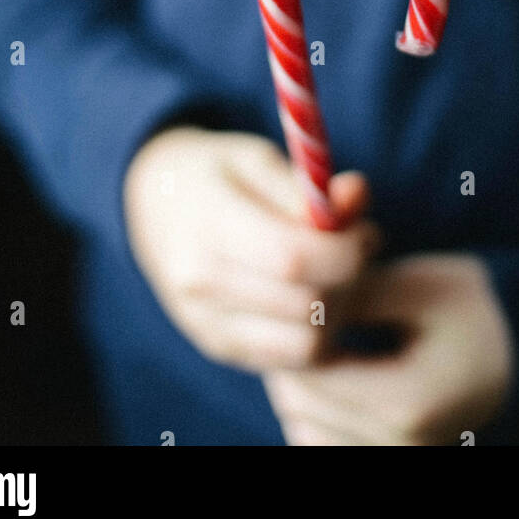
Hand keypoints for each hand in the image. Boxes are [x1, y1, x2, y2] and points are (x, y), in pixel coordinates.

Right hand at [122, 126, 381, 371]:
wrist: (151, 203)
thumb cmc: (215, 173)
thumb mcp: (257, 158)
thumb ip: (308, 184)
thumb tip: (359, 195)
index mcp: (207, 225)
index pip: (292, 258)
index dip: (346, 250)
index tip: (367, 231)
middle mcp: (199, 285)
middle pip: (305, 306)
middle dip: (352, 279)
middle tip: (359, 247)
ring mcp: (206, 325)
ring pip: (306, 345)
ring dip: (340, 312)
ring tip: (338, 272)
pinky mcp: (219, 347)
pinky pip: (290, 361)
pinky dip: (318, 335)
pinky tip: (318, 296)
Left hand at [263, 252, 515, 444]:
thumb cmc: (478, 310)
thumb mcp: (421, 286)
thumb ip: (354, 293)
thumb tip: (293, 297)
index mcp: (408, 404)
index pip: (311, 375)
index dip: (293, 330)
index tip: (298, 292)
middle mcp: (400, 448)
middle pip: (300, 404)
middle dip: (292, 353)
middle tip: (301, 306)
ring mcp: (398, 462)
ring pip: (303, 426)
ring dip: (302, 381)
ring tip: (323, 334)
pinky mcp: (393, 463)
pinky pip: (322, 442)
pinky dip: (318, 407)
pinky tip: (337, 368)